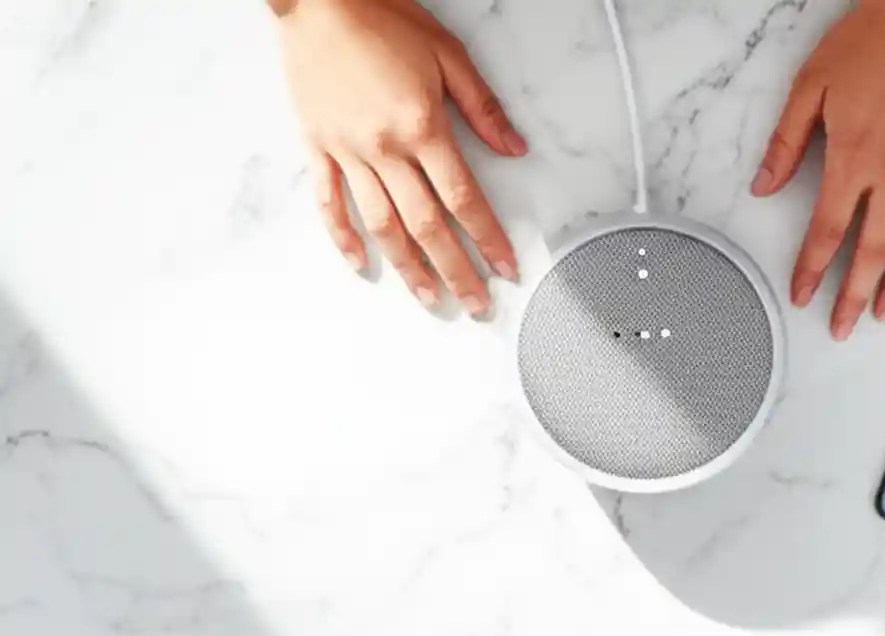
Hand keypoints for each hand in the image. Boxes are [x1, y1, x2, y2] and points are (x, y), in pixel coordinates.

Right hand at [276, 0, 525, 315]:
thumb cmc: (381, 18)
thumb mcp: (447, 54)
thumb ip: (482, 108)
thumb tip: (514, 149)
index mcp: (422, 127)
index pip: (464, 199)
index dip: (488, 239)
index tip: (505, 267)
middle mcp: (384, 148)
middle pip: (428, 226)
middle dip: (456, 271)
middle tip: (476, 304)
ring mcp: (348, 152)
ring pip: (382, 225)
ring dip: (408, 267)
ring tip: (430, 297)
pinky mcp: (318, 147)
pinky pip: (329, 202)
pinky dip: (343, 236)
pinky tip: (360, 263)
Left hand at [752, 0, 884, 339]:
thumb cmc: (870, 41)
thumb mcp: (809, 87)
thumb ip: (785, 143)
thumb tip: (763, 186)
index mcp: (854, 156)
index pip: (827, 231)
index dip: (813, 270)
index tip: (804, 294)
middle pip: (874, 250)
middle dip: (855, 295)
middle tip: (842, 326)